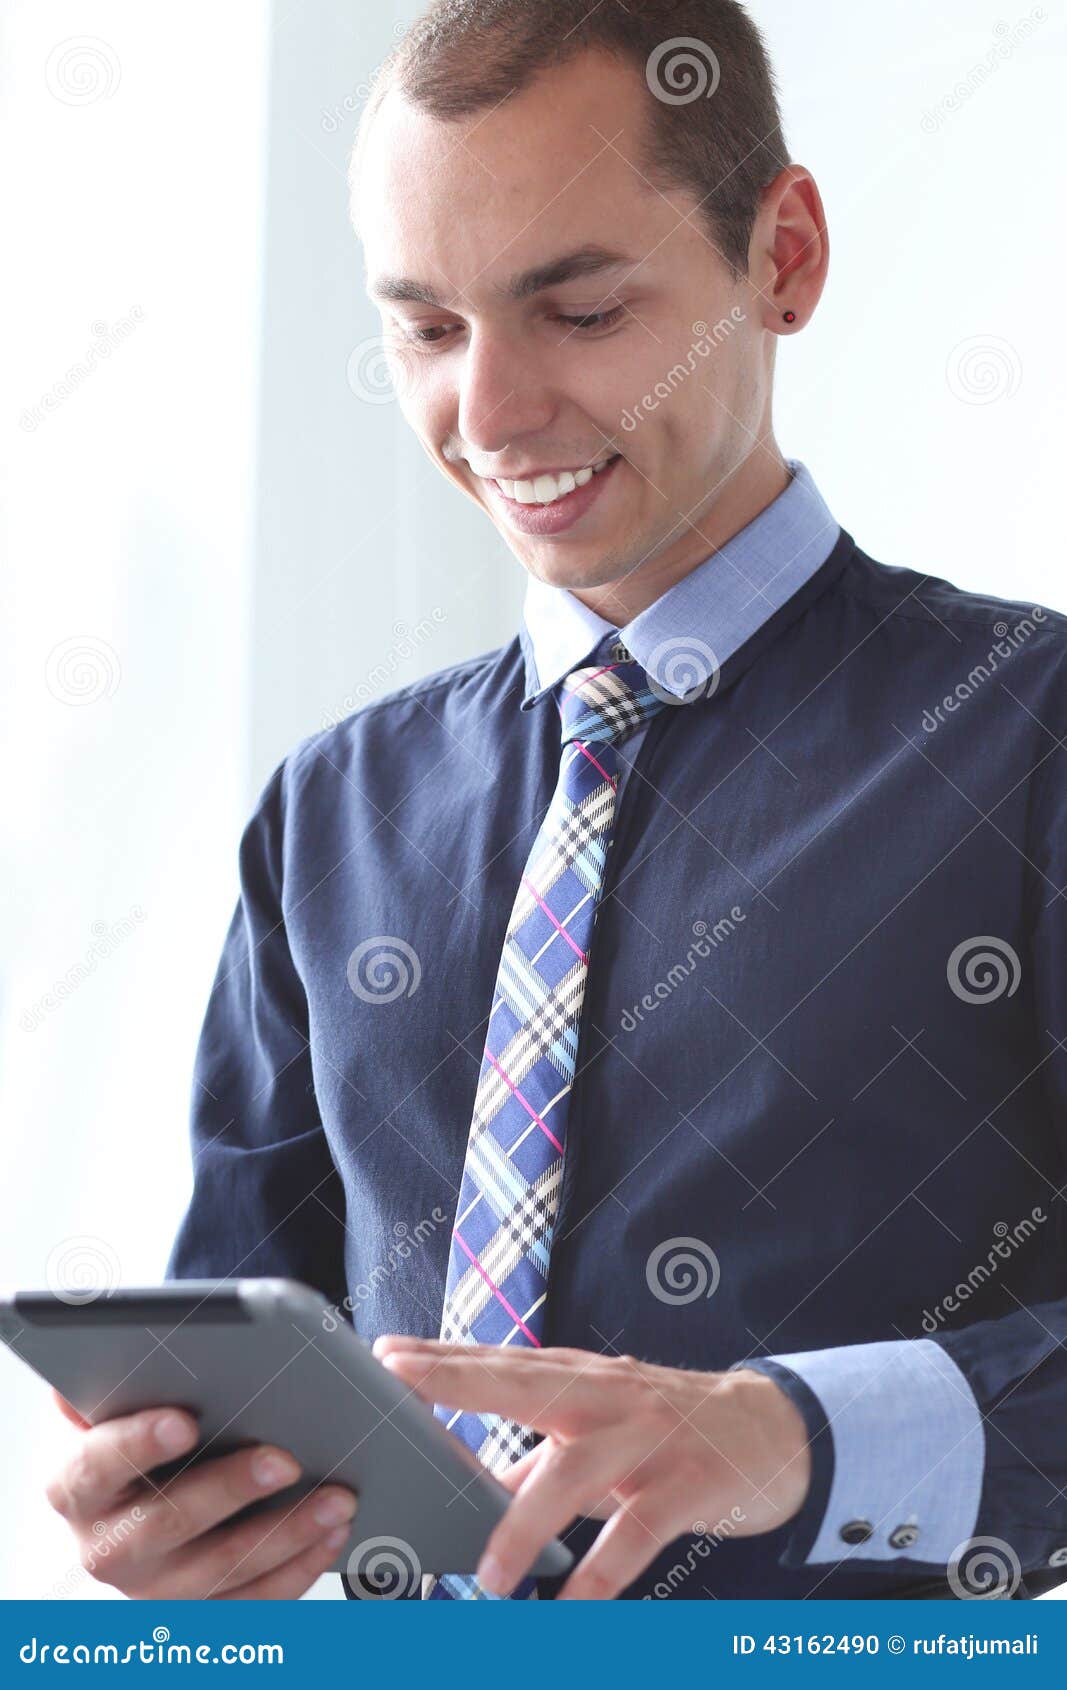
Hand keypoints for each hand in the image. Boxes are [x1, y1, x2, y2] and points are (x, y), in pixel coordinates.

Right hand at [45, 1389, 358, 1597]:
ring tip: (338, 1497)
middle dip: (231, 1489)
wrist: (146, 1495)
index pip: (96, 1465)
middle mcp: (105, 1548)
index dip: (138, 1444)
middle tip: (287, 1459)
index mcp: (77, 1486)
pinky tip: (332, 1533)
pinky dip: (299, 1568)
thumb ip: (123, 1374)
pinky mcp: (199, 1614)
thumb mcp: (123, 1402)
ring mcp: (152, 1589)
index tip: (186, 1420)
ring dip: (286, 1532)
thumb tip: (119, 1343)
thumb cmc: (144, 1429)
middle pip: (167, 1522)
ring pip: (221, 1570)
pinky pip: (253, 1603)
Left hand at [372, 1338, 810, 1599]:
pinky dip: (600, 1575)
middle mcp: (607, 1396)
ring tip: (487, 1579)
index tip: (386, 1353)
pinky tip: (570, 1610)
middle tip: (402, 1387)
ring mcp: (648, 1437)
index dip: (444, 1358)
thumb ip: (534, 1458)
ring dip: (524, 1526)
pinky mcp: (687, 1485)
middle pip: (524, 1383)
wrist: (776, 1429)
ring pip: (574, 1473)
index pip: (500, 1361)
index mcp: (581, 1379)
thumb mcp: (599, 1432)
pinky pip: (635, 1534)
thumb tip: (465, 1487)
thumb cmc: (669, 1428)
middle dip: (461, 1381)